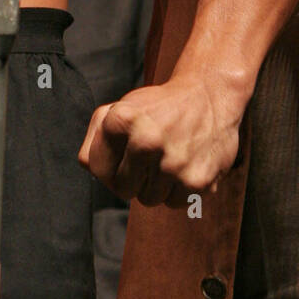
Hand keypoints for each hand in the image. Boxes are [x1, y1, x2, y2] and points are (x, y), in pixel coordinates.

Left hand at [78, 76, 242, 207]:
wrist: (209, 96)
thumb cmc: (159, 106)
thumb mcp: (121, 108)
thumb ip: (95, 136)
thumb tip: (90, 168)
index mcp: (121, 120)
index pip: (97, 169)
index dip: (108, 165)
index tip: (121, 155)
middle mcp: (146, 141)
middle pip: (122, 189)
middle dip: (131, 178)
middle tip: (146, 159)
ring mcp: (172, 164)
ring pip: (148, 199)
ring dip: (155, 185)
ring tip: (167, 158)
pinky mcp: (196, 181)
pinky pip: (174, 203)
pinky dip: (178, 190)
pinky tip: (184, 165)